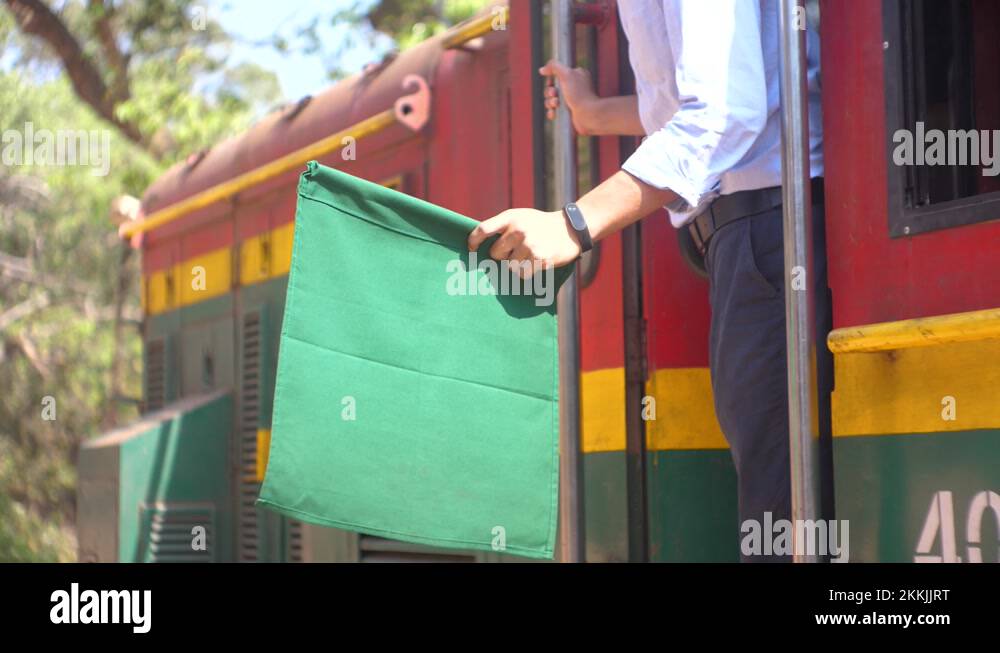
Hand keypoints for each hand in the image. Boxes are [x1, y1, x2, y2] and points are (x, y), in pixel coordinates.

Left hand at [467, 208, 581, 275]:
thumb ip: (503, 227)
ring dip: (517, 264)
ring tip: (530, 255)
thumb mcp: (521, 217)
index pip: (483, 229)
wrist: (570, 229)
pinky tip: (537, 263)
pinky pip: (522, 274)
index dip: (473, 241)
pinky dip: (527, 272)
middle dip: (502, 255)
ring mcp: (529, 244)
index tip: (471, 249)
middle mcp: (518, 229)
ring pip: (509, 266)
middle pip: (495, 253)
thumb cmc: (540, 224)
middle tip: (515, 251)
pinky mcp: (539, 258)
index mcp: (511, 217)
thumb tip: (480, 245)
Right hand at [539, 60, 596, 134]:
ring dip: (550, 102)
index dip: (551, 80)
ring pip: (551, 100)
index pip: (557, 75)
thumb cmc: (579, 93)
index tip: (551, 83)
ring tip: (556, 105)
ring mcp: (570, 101)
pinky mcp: (567, 112)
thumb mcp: (567, 74)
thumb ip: (554, 66)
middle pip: (552, 88)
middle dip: (549, 92)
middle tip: (554, 94)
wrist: (587, 114)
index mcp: (576, 76)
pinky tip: (554, 113)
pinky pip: (553, 111)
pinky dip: (551, 112)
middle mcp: (573, 87)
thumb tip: (542, 69)